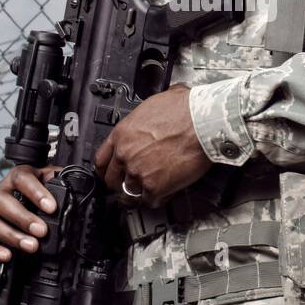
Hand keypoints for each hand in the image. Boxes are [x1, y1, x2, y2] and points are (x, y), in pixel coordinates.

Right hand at [0, 163, 61, 262]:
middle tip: (42, 230)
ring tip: (32, 246)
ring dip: (12, 235)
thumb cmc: (47, 191)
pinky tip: (8, 255)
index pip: (22, 179)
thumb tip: (70, 188)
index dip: (35, 193)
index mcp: (18, 176)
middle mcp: (2, 192)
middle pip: (1, 200)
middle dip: (22, 218)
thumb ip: (61, 183)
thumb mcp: (56, 182)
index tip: (51, 208)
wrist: (39, 202)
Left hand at [93, 83, 210, 205]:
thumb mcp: (156, 103)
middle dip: (121, 183)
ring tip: (152, 188)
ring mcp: (138, 172)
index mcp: (122, 134)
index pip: (101, 159)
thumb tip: (153, 115)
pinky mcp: (155, 187)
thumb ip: (145, 117)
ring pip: (130, 192)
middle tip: (131, 183)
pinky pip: (150, 201)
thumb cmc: (185, 110)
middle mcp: (126, 154)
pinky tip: (165, 192)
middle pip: (112, 179)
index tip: (111, 172)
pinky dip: (158, 198)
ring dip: (140, 191)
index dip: (106, 169)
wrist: (203, 122)